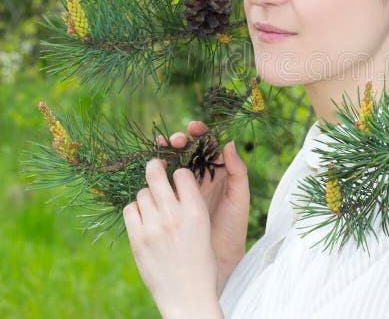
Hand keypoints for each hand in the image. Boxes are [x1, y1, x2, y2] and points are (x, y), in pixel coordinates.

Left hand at [123, 159, 222, 318]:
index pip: (181, 174)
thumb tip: (174, 181)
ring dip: (147, 196)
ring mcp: (154, 227)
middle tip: (154, 168)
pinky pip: (130, 209)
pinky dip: (135, 211)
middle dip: (154, 167)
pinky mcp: (138, 239)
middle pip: (155, 174)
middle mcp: (174, 215)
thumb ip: (190, 205)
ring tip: (153, 209)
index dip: (178, 174)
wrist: (188, 295)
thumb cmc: (200, 262)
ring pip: (142, 193)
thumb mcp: (204, 228)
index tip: (176, 179)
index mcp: (196, 211)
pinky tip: (143, 220)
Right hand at [159, 121, 249, 293]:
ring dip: (163, 155)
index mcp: (217, 174)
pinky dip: (152, 178)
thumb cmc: (233, 229)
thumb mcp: (239, 200)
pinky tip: (150, 172)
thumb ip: (238, 172)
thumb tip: (229, 144)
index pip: (206, 147)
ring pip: (169, 167)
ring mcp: (181, 192)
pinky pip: (158, 188)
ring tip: (160, 150)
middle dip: (177, 141)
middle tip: (173, 140)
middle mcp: (199, 179)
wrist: (218, 261)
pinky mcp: (167, 206)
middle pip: (185, 152)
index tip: (192, 128)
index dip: (199, 134)